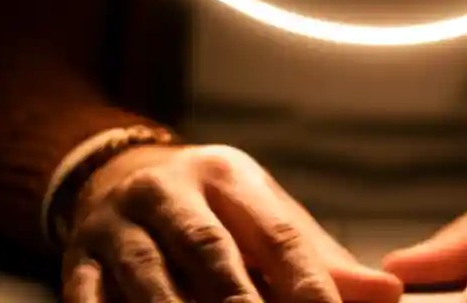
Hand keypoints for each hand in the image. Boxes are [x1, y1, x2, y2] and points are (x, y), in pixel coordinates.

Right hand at [62, 144, 402, 302]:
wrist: (117, 179)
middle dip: (239, 302)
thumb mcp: (263, 218)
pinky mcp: (78, 258)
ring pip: (149, 275)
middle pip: (209, 250)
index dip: (306, 282)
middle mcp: (168, 191)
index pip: (275, 233)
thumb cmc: (212, 212)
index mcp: (227, 176)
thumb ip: (319, 262)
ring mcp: (118, 224)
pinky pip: (88, 296)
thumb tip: (387, 294)